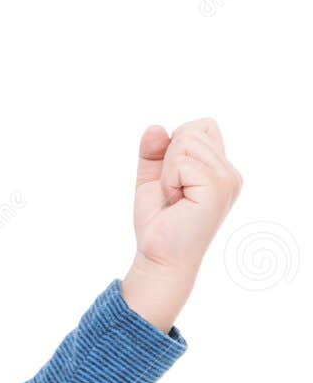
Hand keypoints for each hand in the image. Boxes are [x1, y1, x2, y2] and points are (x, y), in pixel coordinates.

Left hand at [120, 118, 242, 331]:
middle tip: (172, 191)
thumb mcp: (152, 178)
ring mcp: (227, 179)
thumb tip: (156, 127)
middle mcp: (229, 172)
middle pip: (192, 130)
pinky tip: (176, 201)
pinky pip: (182, 161)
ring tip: (175, 196)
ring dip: (168, 170)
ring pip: (186, 142)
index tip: (172, 177)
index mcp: (220, 168)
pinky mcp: (217, 188)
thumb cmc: (159, 222)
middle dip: (169, 158)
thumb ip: (153, 151)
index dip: (176, 144)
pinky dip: (169, 180)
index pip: (201, 126)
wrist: (159, 257)